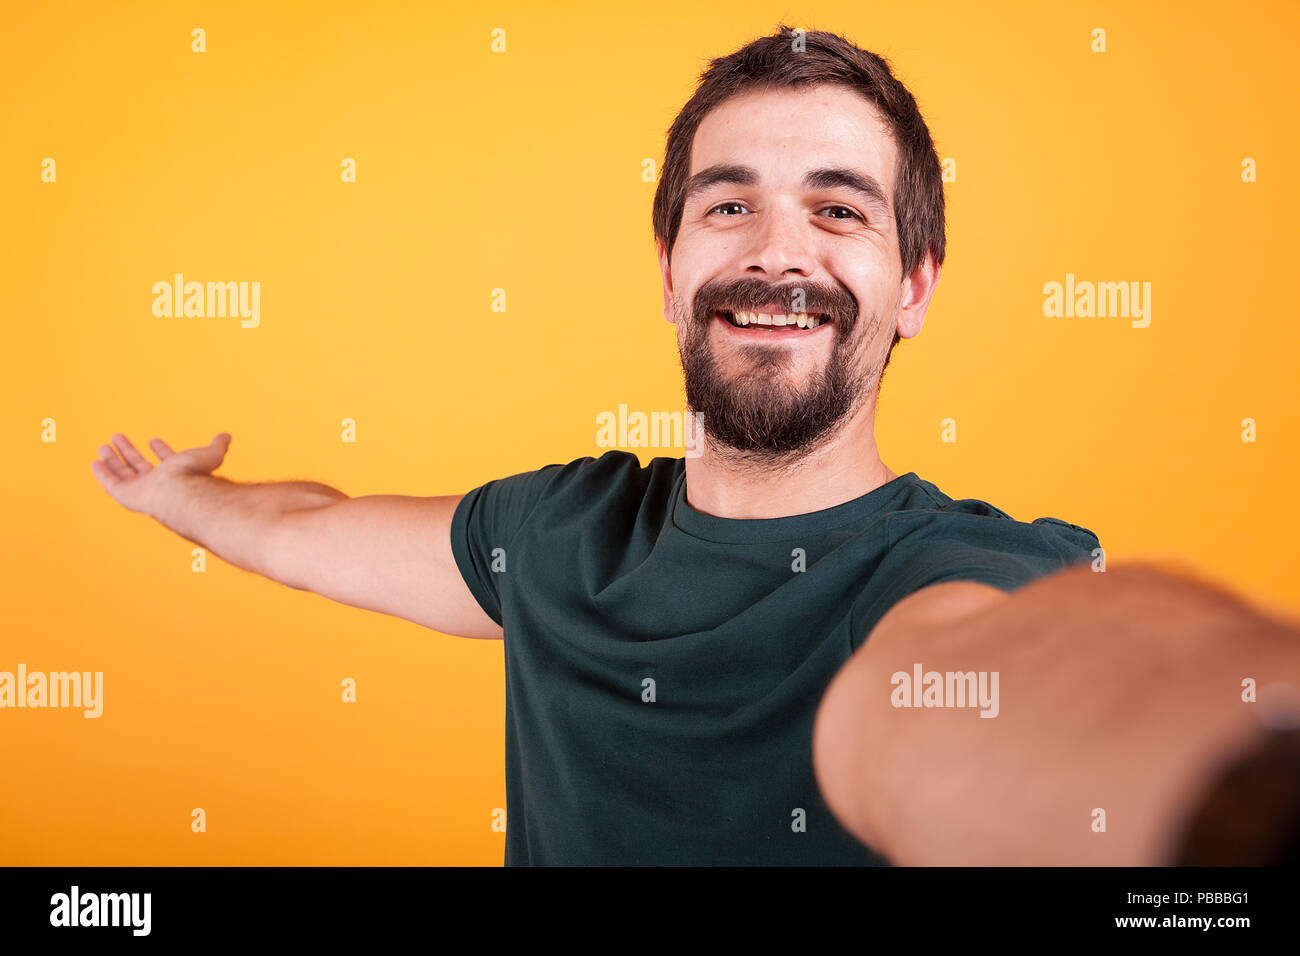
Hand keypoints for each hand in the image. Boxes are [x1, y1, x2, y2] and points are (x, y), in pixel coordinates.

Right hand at [90, 432, 231, 515]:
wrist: (181, 493)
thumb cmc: (196, 475)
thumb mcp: (210, 454)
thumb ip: (218, 446)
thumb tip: (227, 436)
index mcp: (177, 474)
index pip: (166, 461)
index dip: (161, 450)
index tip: (154, 440)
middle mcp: (158, 483)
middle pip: (140, 466)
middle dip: (130, 452)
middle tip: (119, 437)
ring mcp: (142, 490)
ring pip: (123, 472)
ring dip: (113, 458)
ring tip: (103, 445)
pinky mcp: (126, 495)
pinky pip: (110, 483)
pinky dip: (102, 473)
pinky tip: (94, 462)